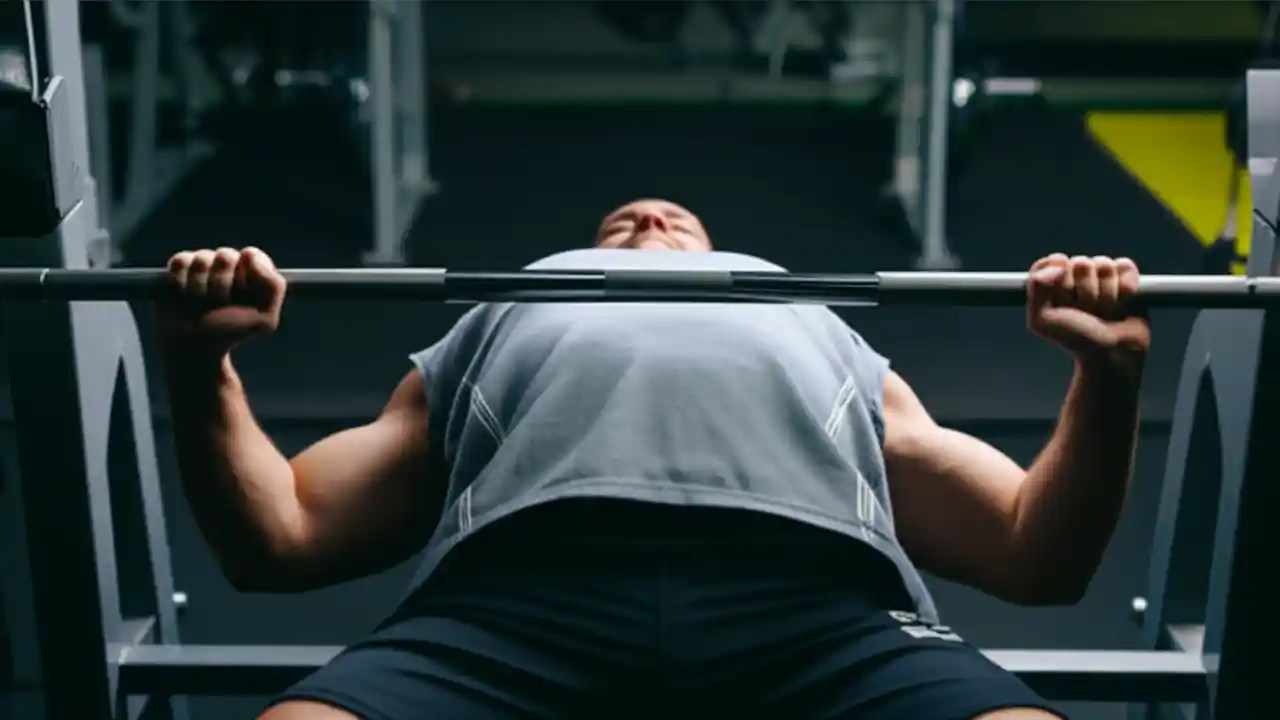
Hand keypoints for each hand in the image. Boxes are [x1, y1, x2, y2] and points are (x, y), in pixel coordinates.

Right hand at [155, 247, 285, 358]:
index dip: (245, 275)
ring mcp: (204, 264)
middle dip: (221, 284)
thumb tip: (249, 254)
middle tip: (219, 304)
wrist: (194, 348)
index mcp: (253, 272)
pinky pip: (181, 261)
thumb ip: (273, 286)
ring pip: (203, 259)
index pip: (251, 255)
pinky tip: (184, 296)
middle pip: (226, 255)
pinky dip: (182, 281)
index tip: (241, 294)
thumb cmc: (231, 333)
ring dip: (200, 286)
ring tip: (200, 303)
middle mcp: (229, 265)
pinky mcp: (179, 268)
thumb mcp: (265, 320)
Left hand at [1026, 254, 1149, 372]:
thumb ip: (1036, 288)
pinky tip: (1121, 304)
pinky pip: (1125, 267)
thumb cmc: (1075, 339)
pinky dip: (1125, 288)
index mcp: (1053, 281)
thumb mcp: (1041, 321)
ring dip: (1105, 295)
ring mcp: (1101, 276)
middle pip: (1080, 263)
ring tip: (1103, 313)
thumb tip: (1057, 263)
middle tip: (1086, 313)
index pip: (1054, 261)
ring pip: (1104, 265)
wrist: (1112, 354)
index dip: (1060, 283)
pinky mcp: (1125, 278)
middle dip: (1085, 292)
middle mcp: (1076, 275)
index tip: (1062, 303)